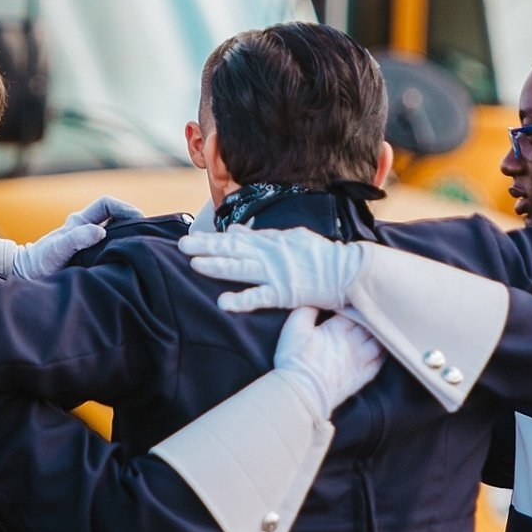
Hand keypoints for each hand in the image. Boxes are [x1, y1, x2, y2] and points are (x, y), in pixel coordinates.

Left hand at [0, 196, 147, 280]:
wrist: (27, 276)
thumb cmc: (40, 261)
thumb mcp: (57, 249)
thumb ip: (77, 238)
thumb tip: (101, 232)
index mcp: (80, 221)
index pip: (107, 204)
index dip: (124, 208)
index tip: (138, 220)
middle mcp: (86, 228)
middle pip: (116, 215)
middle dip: (133, 220)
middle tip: (147, 234)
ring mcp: (88, 241)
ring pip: (116, 231)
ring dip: (129, 235)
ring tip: (143, 246)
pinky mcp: (91, 255)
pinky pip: (111, 246)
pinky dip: (123, 249)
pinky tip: (131, 261)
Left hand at [178, 228, 365, 312]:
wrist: (349, 272)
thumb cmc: (322, 256)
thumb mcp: (292, 237)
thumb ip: (263, 234)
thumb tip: (237, 230)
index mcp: (272, 241)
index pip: (236, 238)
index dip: (212, 238)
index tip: (192, 236)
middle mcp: (271, 254)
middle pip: (234, 249)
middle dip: (206, 247)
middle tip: (182, 245)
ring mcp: (277, 273)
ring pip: (242, 268)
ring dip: (218, 266)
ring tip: (195, 265)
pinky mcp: (286, 293)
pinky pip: (260, 297)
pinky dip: (242, 300)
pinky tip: (224, 302)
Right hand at [272, 308, 384, 418]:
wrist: (303, 391)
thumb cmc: (296, 358)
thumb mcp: (294, 327)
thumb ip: (308, 310)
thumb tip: (318, 300)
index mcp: (338, 327)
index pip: (354, 309)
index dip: (355, 303)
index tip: (354, 297)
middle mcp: (354, 341)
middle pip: (370, 323)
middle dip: (370, 315)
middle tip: (372, 308)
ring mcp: (361, 359)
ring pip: (380, 340)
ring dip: (380, 332)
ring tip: (380, 326)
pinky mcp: (363, 376)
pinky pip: (381, 360)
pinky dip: (384, 351)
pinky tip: (385, 346)